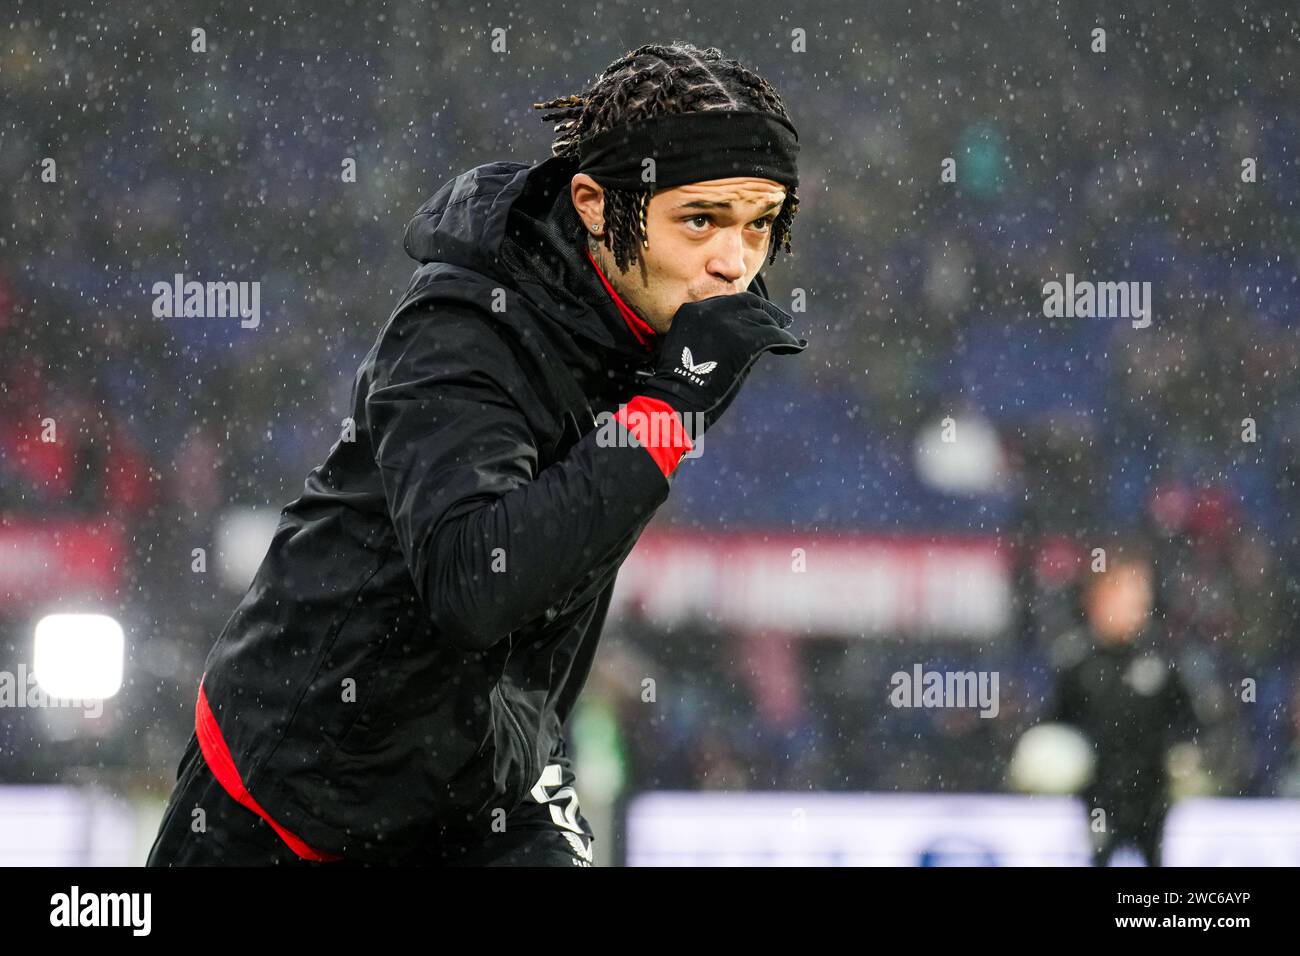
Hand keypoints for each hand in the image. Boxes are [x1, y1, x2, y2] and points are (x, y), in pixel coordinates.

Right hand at [637, 292, 806, 438]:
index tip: (756, 317)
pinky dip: (788, 341)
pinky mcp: (744, 340)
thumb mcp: (689, 346)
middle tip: (778, 323)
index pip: (727, 301)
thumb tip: (743, 333)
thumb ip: (712, 333)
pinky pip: (774, 335)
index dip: (746, 310)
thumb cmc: (681, 384)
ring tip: (786, 338)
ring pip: (763, 319)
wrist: (677, 400)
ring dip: (776, 329)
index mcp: (693, 310)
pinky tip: (796, 346)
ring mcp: (728, 324)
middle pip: (748, 304)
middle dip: (765, 313)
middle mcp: (710, 311)